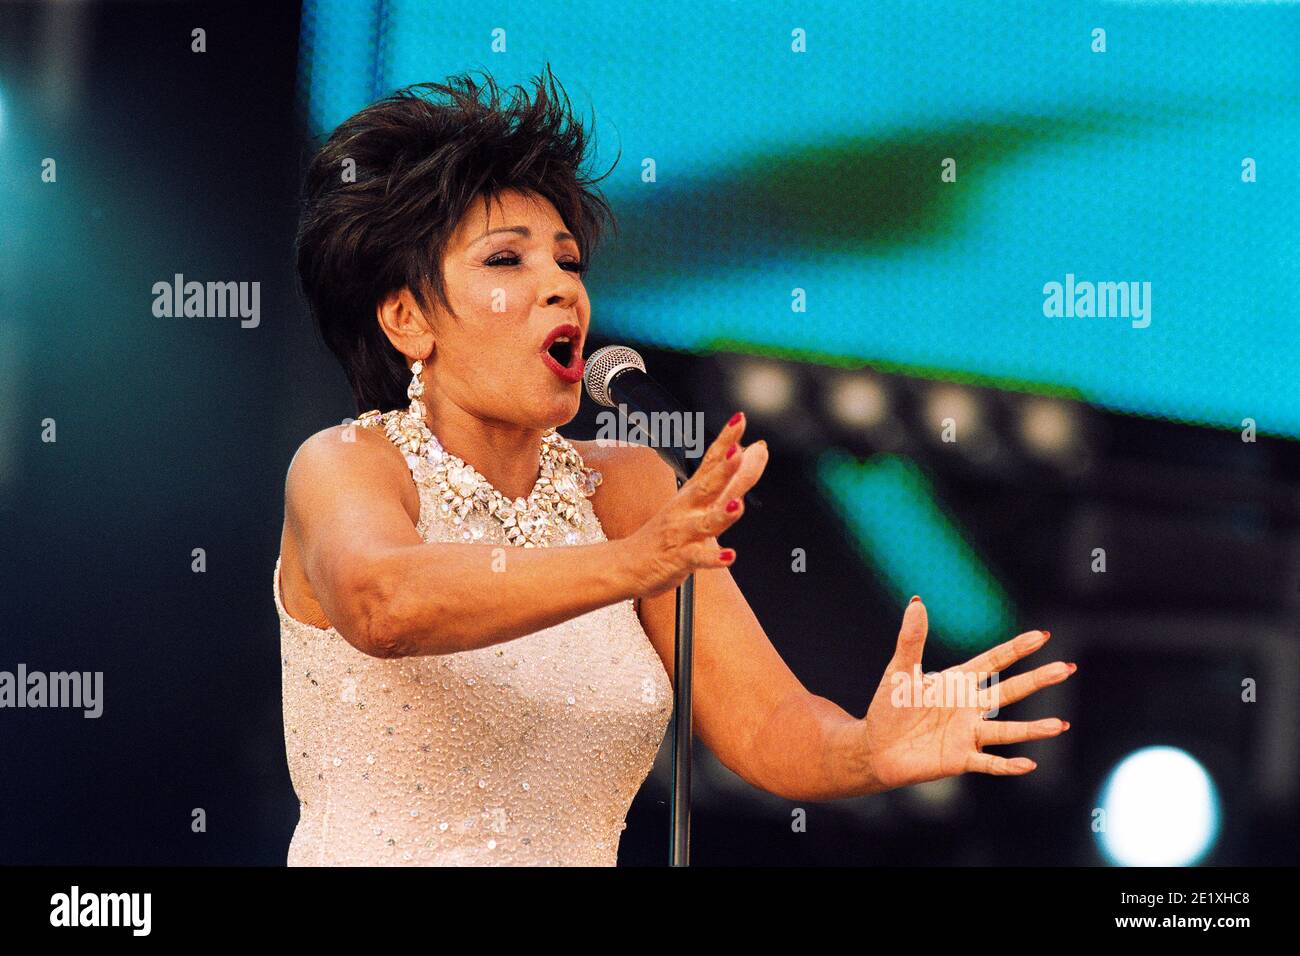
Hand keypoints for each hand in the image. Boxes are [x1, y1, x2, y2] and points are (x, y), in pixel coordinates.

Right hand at [622, 412, 767, 597]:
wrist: (630, 564)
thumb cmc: (669, 532)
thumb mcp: (703, 502)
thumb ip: (735, 478)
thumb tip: (757, 450)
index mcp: (694, 493)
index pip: (710, 461)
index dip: (725, 440)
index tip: (739, 420)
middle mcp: (688, 509)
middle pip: (706, 487)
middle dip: (722, 470)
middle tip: (736, 452)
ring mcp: (683, 533)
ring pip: (705, 523)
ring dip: (721, 515)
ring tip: (736, 506)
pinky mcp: (680, 559)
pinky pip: (698, 558)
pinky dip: (713, 558)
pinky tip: (729, 555)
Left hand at [850, 598, 1075, 792]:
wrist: (876, 748)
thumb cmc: (889, 708)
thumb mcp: (900, 670)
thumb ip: (912, 639)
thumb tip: (916, 602)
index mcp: (957, 682)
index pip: (994, 661)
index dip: (1016, 649)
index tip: (1043, 635)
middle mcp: (969, 707)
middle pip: (1010, 691)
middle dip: (1038, 680)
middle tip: (1067, 668)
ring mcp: (968, 734)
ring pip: (1006, 730)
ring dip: (1033, 729)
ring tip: (1061, 726)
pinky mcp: (960, 759)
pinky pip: (988, 762)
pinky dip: (1007, 765)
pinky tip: (1028, 763)